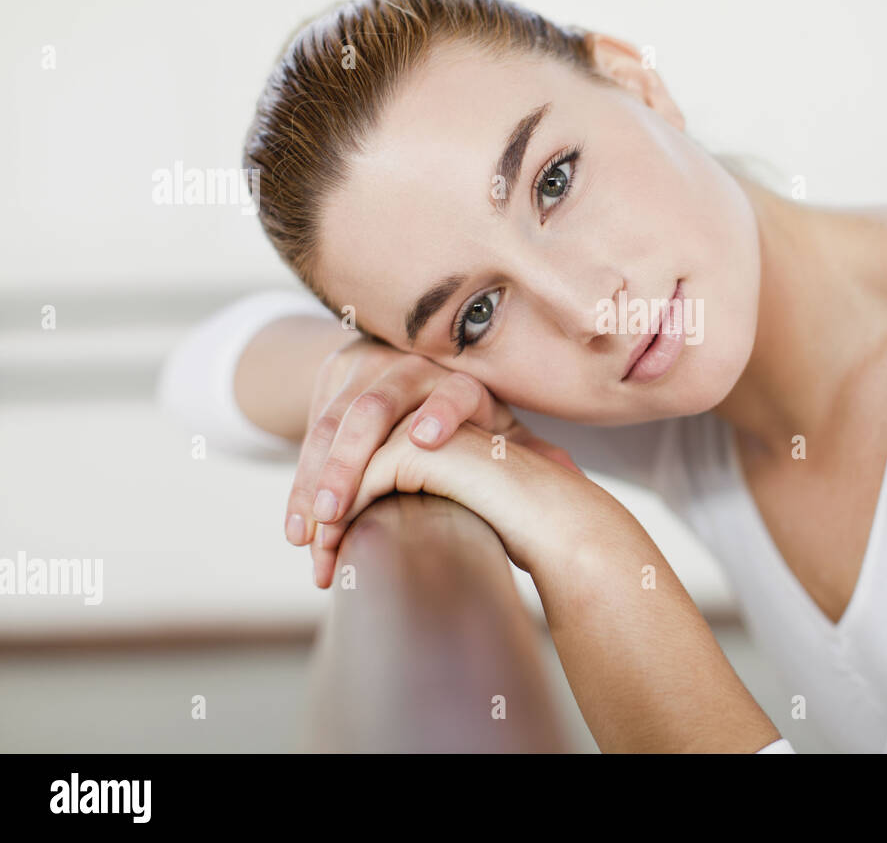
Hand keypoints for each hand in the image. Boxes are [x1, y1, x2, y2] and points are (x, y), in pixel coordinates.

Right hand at [282, 336, 580, 584]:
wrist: (412, 366)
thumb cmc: (472, 418)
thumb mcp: (499, 431)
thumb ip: (529, 455)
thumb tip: (573, 485)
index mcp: (462, 379)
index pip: (454, 390)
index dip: (441, 413)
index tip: (425, 442)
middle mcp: (410, 366)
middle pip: (375, 407)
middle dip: (352, 462)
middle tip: (337, 513)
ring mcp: (366, 367)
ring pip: (331, 423)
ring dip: (315, 481)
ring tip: (311, 535)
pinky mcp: (333, 377)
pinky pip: (308, 432)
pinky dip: (299, 483)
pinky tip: (297, 528)